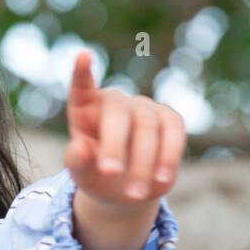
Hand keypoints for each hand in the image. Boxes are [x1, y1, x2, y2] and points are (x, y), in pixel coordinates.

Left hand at [63, 50, 184, 207]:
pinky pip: (173, 131)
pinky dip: (168, 156)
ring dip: (142, 162)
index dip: (82, 72)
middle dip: (114, 144)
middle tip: (110, 173)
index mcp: (85, 109)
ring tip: (134, 194)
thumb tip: (78, 147)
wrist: (126, 189)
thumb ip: (76, 163)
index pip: (82, 86)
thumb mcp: (82, 175)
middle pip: (117, 112)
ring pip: (147, 125)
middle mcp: (115, 102)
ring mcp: (144, 108)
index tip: (83, 56)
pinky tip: (161, 179)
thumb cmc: (96, 176)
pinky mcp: (169, 119)